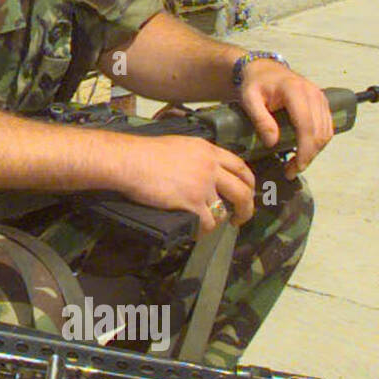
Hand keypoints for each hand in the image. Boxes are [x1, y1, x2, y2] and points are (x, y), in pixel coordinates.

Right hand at [114, 134, 257, 233]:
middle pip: (242, 190)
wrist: (130, 161)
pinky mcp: (192, 202)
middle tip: (241, 217)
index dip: (248, 182)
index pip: (240, 166)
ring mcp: (203, 185)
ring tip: (211, 226)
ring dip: (220, 221)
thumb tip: (197, 169)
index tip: (247, 192)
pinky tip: (197, 233)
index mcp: (208, 150)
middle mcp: (211, 167)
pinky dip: (204, 231)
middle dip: (246, 207)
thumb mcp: (178, 146)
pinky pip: (208, 222)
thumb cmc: (144, 152)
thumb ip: (195, 156)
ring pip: (224, 209)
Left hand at [237, 59, 334, 177]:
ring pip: (326, 131)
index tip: (296, 166)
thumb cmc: (255, 84)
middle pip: (319, 131)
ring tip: (296, 164)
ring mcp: (320, 97)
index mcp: (295, 91)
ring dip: (315, 151)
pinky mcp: (323, 102)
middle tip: (292, 170)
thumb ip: (260, 119)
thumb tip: (272, 142)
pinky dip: (319, 142)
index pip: (306, 125)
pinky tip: (305, 151)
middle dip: (309, 155)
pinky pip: (327, 126)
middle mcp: (313, 93)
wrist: (264, 69)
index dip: (304, 149)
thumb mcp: (249, 99)